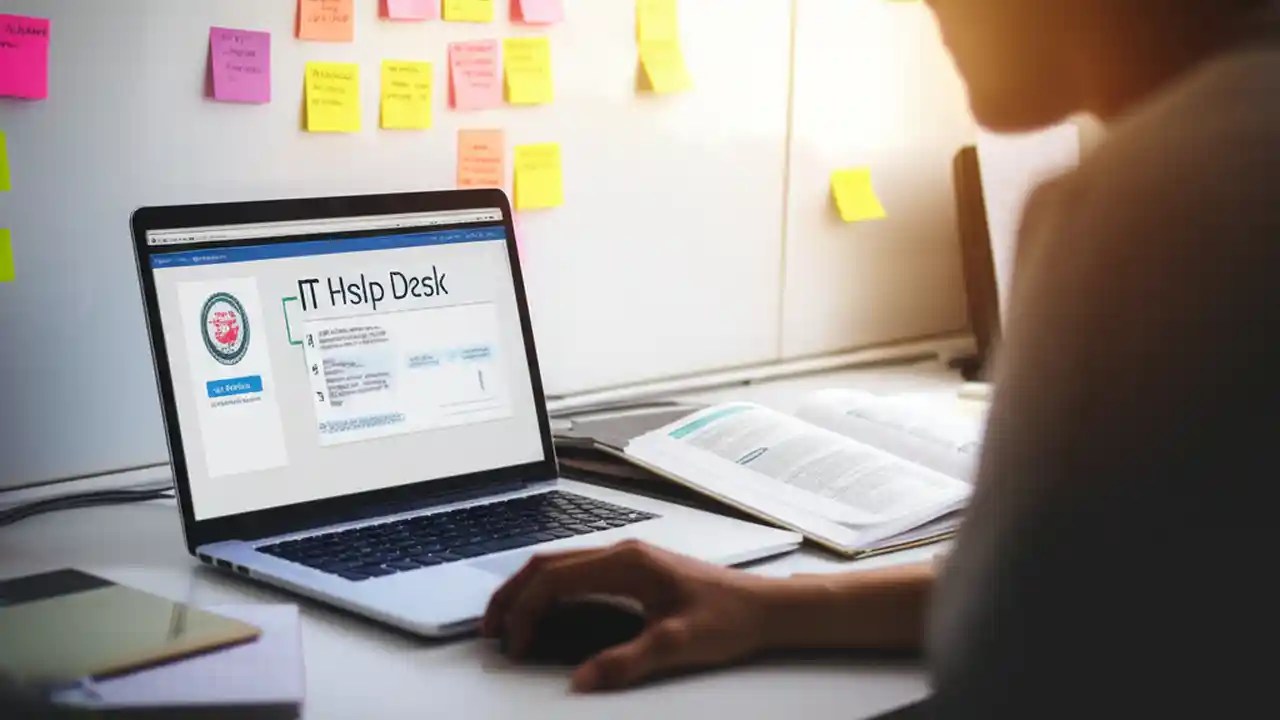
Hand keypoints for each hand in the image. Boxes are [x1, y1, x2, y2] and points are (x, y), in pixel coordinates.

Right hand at [482, 540, 776, 691]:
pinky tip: (548, 614)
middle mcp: (622, 553)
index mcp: (627, 564)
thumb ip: (627, 663)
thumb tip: (582, 681)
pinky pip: (577, 570)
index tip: (513, 645)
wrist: (765, 607)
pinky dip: (551, 590)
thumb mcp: (678, 645)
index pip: (555, 579)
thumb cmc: (728, 619)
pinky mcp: (634, 569)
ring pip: (560, 564)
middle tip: (490, 631)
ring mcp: (628, 558)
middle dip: (512, 595)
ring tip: (510, 623)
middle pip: (547, 564)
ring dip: (529, 590)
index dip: (524, 611)